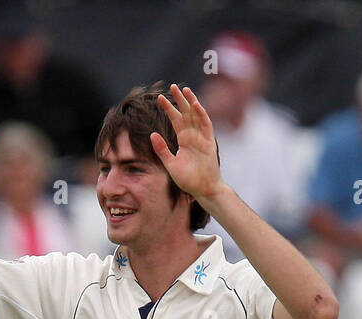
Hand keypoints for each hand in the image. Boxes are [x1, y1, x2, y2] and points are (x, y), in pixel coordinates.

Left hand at [150, 84, 222, 203]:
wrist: (202, 189)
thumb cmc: (187, 179)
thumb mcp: (170, 163)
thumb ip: (162, 149)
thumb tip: (152, 134)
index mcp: (183, 139)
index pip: (175, 119)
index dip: (168, 108)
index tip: (159, 98)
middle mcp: (192, 135)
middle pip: (186, 113)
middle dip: (179, 100)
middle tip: (172, 86)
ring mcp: (201, 137)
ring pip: (196, 115)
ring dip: (191, 102)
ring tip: (184, 90)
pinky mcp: (209, 142)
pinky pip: (206, 125)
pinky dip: (201, 114)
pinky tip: (195, 104)